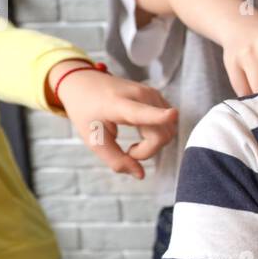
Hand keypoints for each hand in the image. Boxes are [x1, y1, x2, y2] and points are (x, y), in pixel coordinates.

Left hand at [48, 61, 178, 178]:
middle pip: (161, 133)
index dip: (160, 116)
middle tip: (128, 152)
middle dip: (148, 151)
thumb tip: (140, 174)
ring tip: (134, 143)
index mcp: (119, 105)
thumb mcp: (94, 140)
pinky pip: (168, 124)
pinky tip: (141, 133)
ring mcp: (152, 94)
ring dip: (154, 144)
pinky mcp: (158, 96)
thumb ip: (116, 160)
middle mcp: (141, 96)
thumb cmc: (87, 112)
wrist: (84, 83)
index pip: (142, 112)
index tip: (173, 114)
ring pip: (168, 131)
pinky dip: (158, 135)